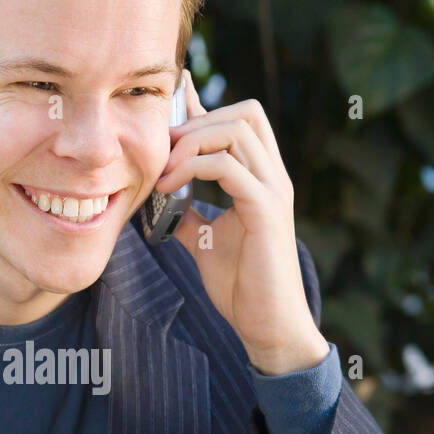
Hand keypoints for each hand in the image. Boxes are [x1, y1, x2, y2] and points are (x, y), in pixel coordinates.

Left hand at [157, 70, 329, 375]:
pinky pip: (228, 167)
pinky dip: (192, 168)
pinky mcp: (266, 211)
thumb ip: (189, 214)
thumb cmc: (241, 285)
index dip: (203, 109)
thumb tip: (162, 197)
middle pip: (244, 113)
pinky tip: (168, 188)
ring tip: (162, 171)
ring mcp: (273, 190)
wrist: (267, 324)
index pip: (242, 120)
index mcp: (262, 179)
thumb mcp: (205, 240)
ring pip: (236, 130)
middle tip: (160, 150)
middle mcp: (273, 177)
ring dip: (190, 142)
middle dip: (195, 122)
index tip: (167, 119)